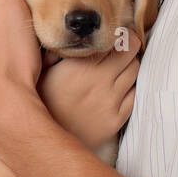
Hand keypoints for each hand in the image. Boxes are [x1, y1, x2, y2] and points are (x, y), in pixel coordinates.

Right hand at [38, 30, 140, 149]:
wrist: (45, 141)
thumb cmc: (41, 103)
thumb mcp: (41, 72)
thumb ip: (55, 52)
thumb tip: (69, 36)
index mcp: (80, 65)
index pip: (116, 39)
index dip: (118, 35)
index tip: (113, 36)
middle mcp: (99, 80)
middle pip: (132, 51)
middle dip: (128, 47)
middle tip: (120, 50)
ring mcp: (110, 101)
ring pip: (135, 71)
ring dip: (129, 66)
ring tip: (117, 70)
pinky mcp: (116, 119)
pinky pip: (134, 95)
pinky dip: (129, 89)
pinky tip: (117, 90)